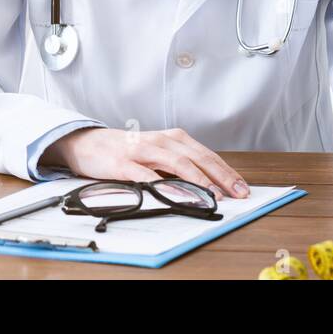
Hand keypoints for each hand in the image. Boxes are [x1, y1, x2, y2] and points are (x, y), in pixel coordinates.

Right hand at [41, 127, 251, 199]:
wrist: (89, 143)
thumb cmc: (128, 151)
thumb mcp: (158, 154)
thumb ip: (180, 166)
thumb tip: (210, 184)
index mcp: (174, 138)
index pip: (207, 155)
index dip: (227, 172)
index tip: (243, 188)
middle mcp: (162, 141)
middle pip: (198, 158)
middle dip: (221, 176)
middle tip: (238, 193)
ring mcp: (143, 150)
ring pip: (176, 163)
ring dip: (197, 180)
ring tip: (213, 195)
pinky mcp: (123, 163)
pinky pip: (146, 175)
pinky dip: (161, 185)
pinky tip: (174, 194)